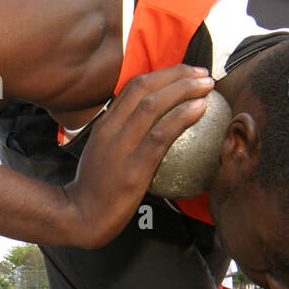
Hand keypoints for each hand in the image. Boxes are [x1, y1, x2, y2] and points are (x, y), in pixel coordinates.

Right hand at [61, 65, 212, 248]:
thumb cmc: (96, 189)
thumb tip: (153, 128)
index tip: (186, 72)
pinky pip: (161, 135)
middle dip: (177, 74)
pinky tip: (200, 109)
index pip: (133, 87)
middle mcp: (111, 128)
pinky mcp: (134, 167)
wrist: (81, 216)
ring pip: (153, 105)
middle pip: (144, 87)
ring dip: (184, 89)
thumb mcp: (104, 153)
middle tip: (203, 73)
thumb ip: (123, 137)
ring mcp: (121, 146)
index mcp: (105, 124)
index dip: (163, 74)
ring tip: (207, 86)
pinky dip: (182, 117)